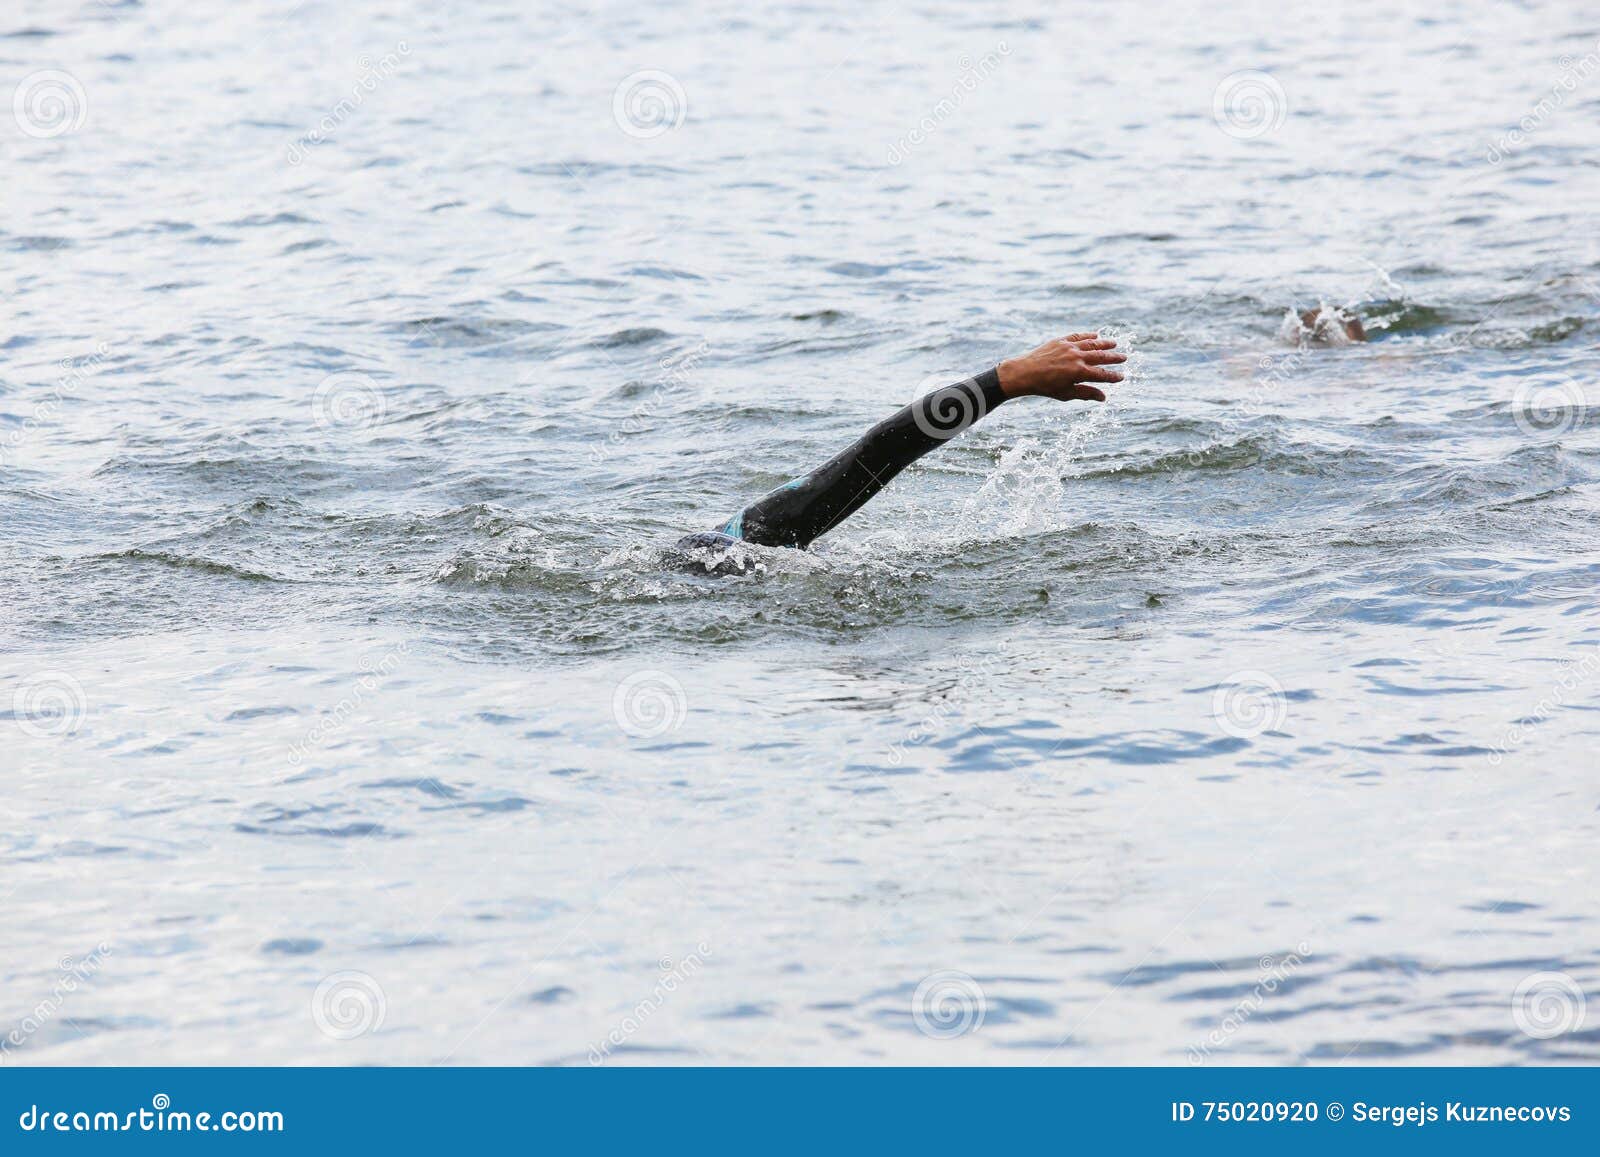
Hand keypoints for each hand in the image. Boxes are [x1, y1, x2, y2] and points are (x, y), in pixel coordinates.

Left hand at [997, 332, 1125, 401]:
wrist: (1024, 373)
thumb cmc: (1045, 387)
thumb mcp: (1066, 393)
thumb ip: (1086, 393)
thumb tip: (1104, 397)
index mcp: (1079, 372)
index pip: (1102, 374)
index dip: (1113, 376)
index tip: (1122, 377)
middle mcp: (1077, 357)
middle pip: (1101, 356)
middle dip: (1114, 358)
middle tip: (1124, 358)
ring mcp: (1069, 347)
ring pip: (1092, 343)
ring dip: (1104, 343)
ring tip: (1114, 343)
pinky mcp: (1061, 341)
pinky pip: (1078, 336)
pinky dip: (1088, 336)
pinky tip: (1095, 336)